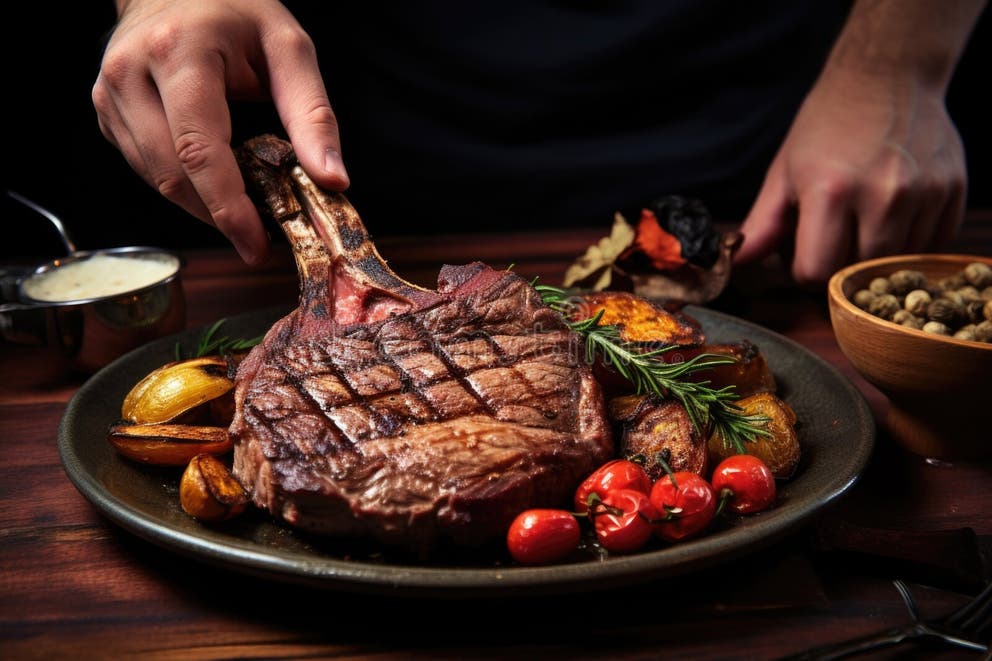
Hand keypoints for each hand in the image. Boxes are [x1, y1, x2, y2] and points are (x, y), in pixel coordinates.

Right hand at [92, 0, 348, 264]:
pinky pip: (145, 168)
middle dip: (218, 216)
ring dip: (201, 206)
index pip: (199, 150)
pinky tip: (213, 183)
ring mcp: (110, 94)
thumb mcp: (290, 49)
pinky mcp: (107, 112)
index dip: (228, 208)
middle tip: (258, 239)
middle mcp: (131, 74)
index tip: (255, 245)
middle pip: (173, 174)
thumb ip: (313, 115)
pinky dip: (182, 186)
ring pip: (155, 179)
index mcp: (179, 54)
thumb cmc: (237, 10)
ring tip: (243, 210)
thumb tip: (333, 180)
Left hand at [735, 66, 966, 284]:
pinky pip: (931, 245)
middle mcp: (882, 195)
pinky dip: (910, 241)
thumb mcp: (784, 171)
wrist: (887, 75)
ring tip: (862, 219)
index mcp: (830, 190)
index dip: (804, 270)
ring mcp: (923, 193)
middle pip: (857, 271)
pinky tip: (894, 214)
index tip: (804, 251)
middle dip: (838, 263)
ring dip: (875, 254)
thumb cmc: (826, 125)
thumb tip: (737, 262)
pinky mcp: (953, 190)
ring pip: (896, 263)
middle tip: (831, 233)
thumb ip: (763, 223)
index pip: (816, 272)